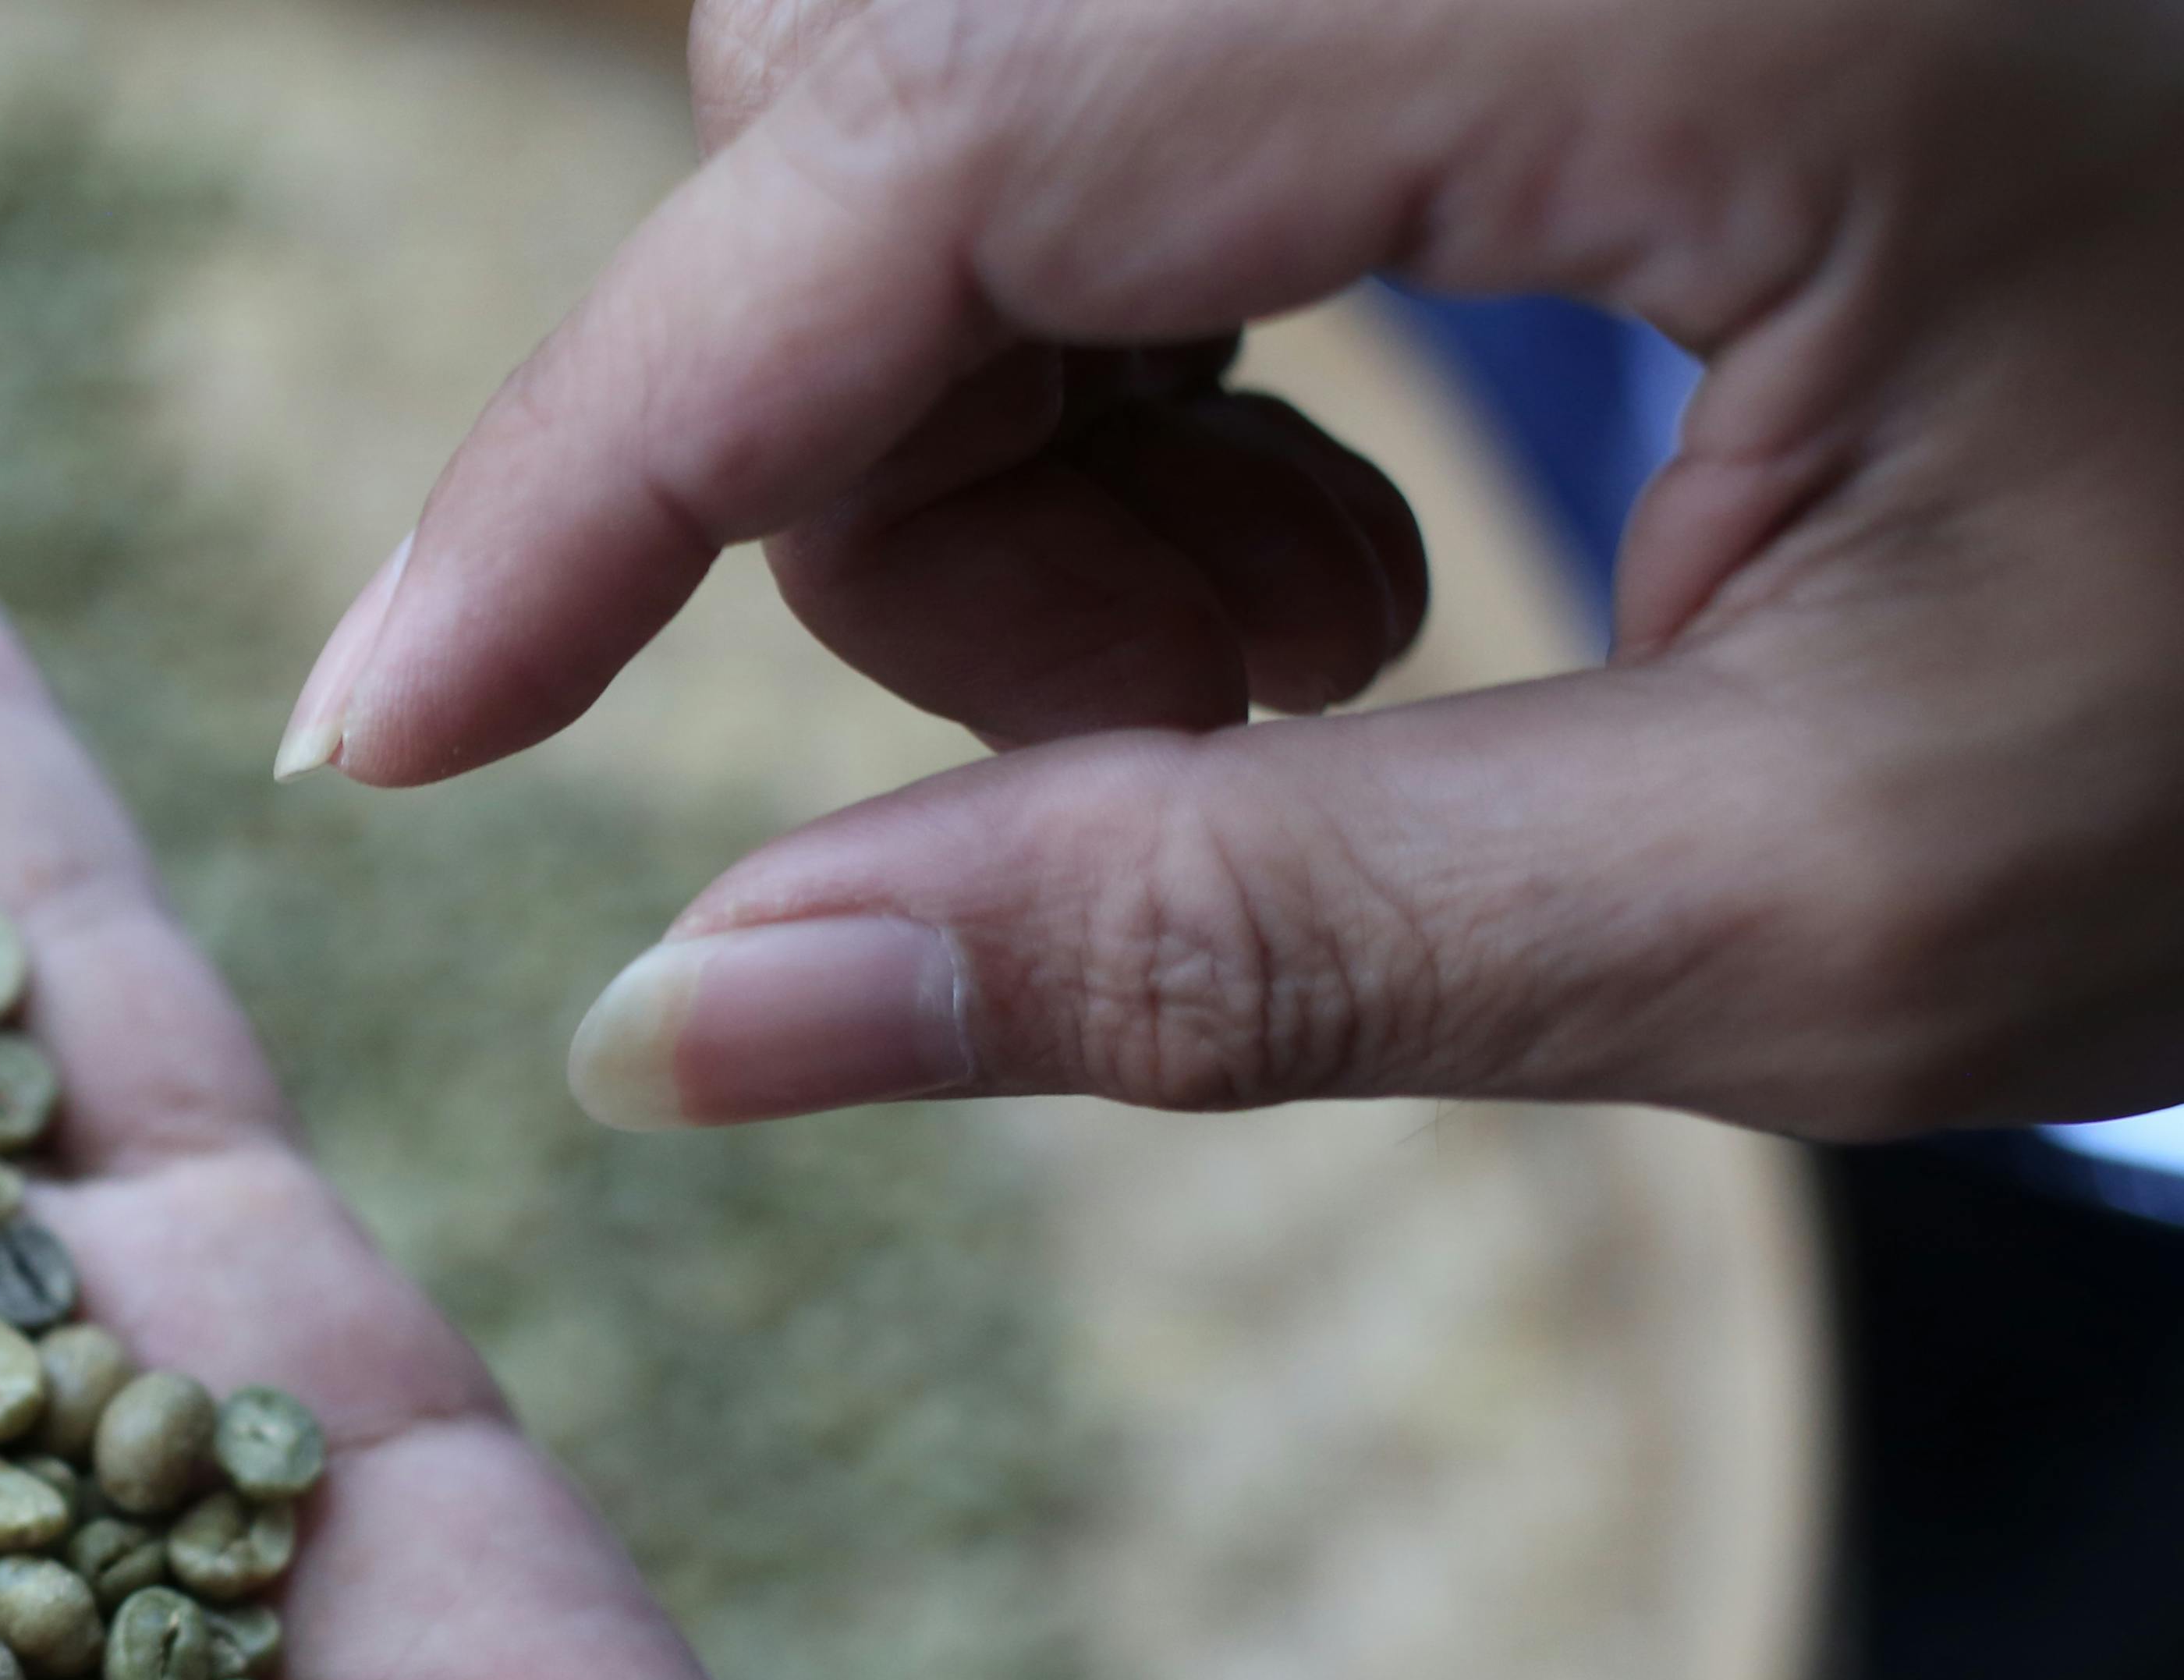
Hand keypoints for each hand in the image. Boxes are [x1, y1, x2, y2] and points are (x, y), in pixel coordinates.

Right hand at [283, 0, 2183, 1139]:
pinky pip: (1093, 58)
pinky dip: (1101, 310)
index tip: (398, 732)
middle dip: (866, 448)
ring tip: (1298, 659)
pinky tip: (1330, 504)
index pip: (939, 141)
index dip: (612, 451)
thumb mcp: (1836, 896)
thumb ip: (1235, 952)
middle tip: (1188, 728)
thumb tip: (677, 1027)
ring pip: (947, 60)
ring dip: (983, 398)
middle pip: (889, 56)